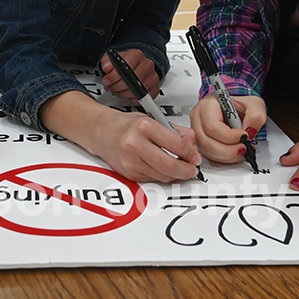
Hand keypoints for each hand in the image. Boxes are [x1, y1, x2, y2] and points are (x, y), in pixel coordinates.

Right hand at [40, 91, 200, 182]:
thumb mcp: (154, 119)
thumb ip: (176, 131)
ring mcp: (130, 161)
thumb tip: (192, 144)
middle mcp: (135, 144)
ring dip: (175, 175)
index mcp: (144, 126)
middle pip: (169, 165)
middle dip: (186, 170)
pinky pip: (152, 179)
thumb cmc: (128, 125)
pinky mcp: (129, 174)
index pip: (176, 145)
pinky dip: (162, 176)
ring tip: (180, 168)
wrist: (103, 132)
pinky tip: (164, 169)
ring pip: (162, 176)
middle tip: (192, 169)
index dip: (190, 153)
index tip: (195, 156)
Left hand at [99, 49, 159, 99]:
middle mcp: (147, 65)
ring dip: (124, 93)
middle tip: (111, 87)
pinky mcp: (155, 88)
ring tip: (118, 90)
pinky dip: (134, 99)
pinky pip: (144, 98)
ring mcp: (153, 77)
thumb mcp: (111, 59)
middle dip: (118, 86)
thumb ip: (107, 62)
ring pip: (138, 90)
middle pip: (133, 79)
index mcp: (137, 55)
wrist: (131, 67)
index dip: (114, 76)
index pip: (126, 66)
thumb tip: (107, 67)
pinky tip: (128, 94)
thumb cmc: (122, 63)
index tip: (108, 81)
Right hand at [189, 93, 266, 161]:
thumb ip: (255, 116)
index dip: (229, 136)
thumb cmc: (240, 105)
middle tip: (243, 147)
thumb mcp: (253, 104)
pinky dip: (225, 158)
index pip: (212, 125)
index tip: (244, 136)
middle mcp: (199, 118)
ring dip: (227, 156)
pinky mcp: (201, 143)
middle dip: (228, 150)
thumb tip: (250, 131)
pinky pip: (209, 155)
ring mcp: (198, 131)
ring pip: (206, 151)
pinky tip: (235, 153)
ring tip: (241, 150)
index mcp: (208, 105)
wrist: (236, 109)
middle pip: (205, 141)